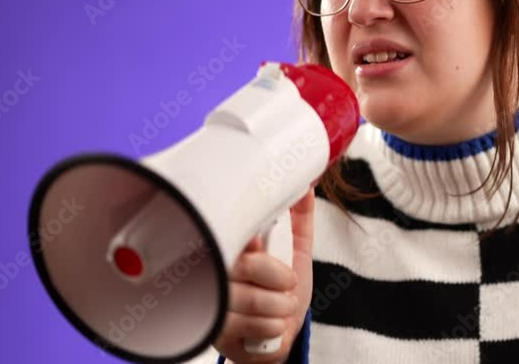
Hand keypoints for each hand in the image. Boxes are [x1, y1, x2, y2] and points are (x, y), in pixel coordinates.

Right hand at [213, 190, 315, 362]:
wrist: (278, 333)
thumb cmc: (282, 289)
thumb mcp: (295, 249)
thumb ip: (299, 217)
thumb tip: (306, 184)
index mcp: (230, 243)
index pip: (230, 230)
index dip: (250, 237)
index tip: (261, 241)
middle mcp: (213, 270)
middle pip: (241, 264)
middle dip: (276, 275)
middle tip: (288, 281)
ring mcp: (212, 300)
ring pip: (248, 298)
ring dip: (279, 305)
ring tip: (283, 304)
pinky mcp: (214, 329)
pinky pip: (248, 325)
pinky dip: (272, 326)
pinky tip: (271, 323)